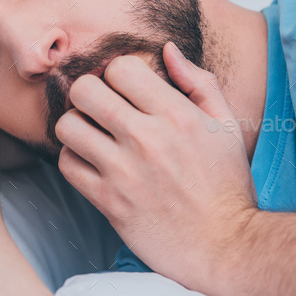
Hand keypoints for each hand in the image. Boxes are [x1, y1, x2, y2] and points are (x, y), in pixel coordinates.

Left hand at [54, 43, 257, 295]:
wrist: (225, 245)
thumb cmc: (227, 184)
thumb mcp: (226, 125)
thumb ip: (198, 82)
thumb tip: (168, 50)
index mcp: (177, 114)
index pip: (120, 68)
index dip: (119, 74)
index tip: (126, 90)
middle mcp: (147, 138)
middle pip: (84, 90)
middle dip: (90, 93)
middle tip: (102, 108)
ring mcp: (124, 171)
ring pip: (67, 126)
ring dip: (76, 126)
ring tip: (93, 135)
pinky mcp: (109, 201)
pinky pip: (67, 165)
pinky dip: (74, 159)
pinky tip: (93, 162)